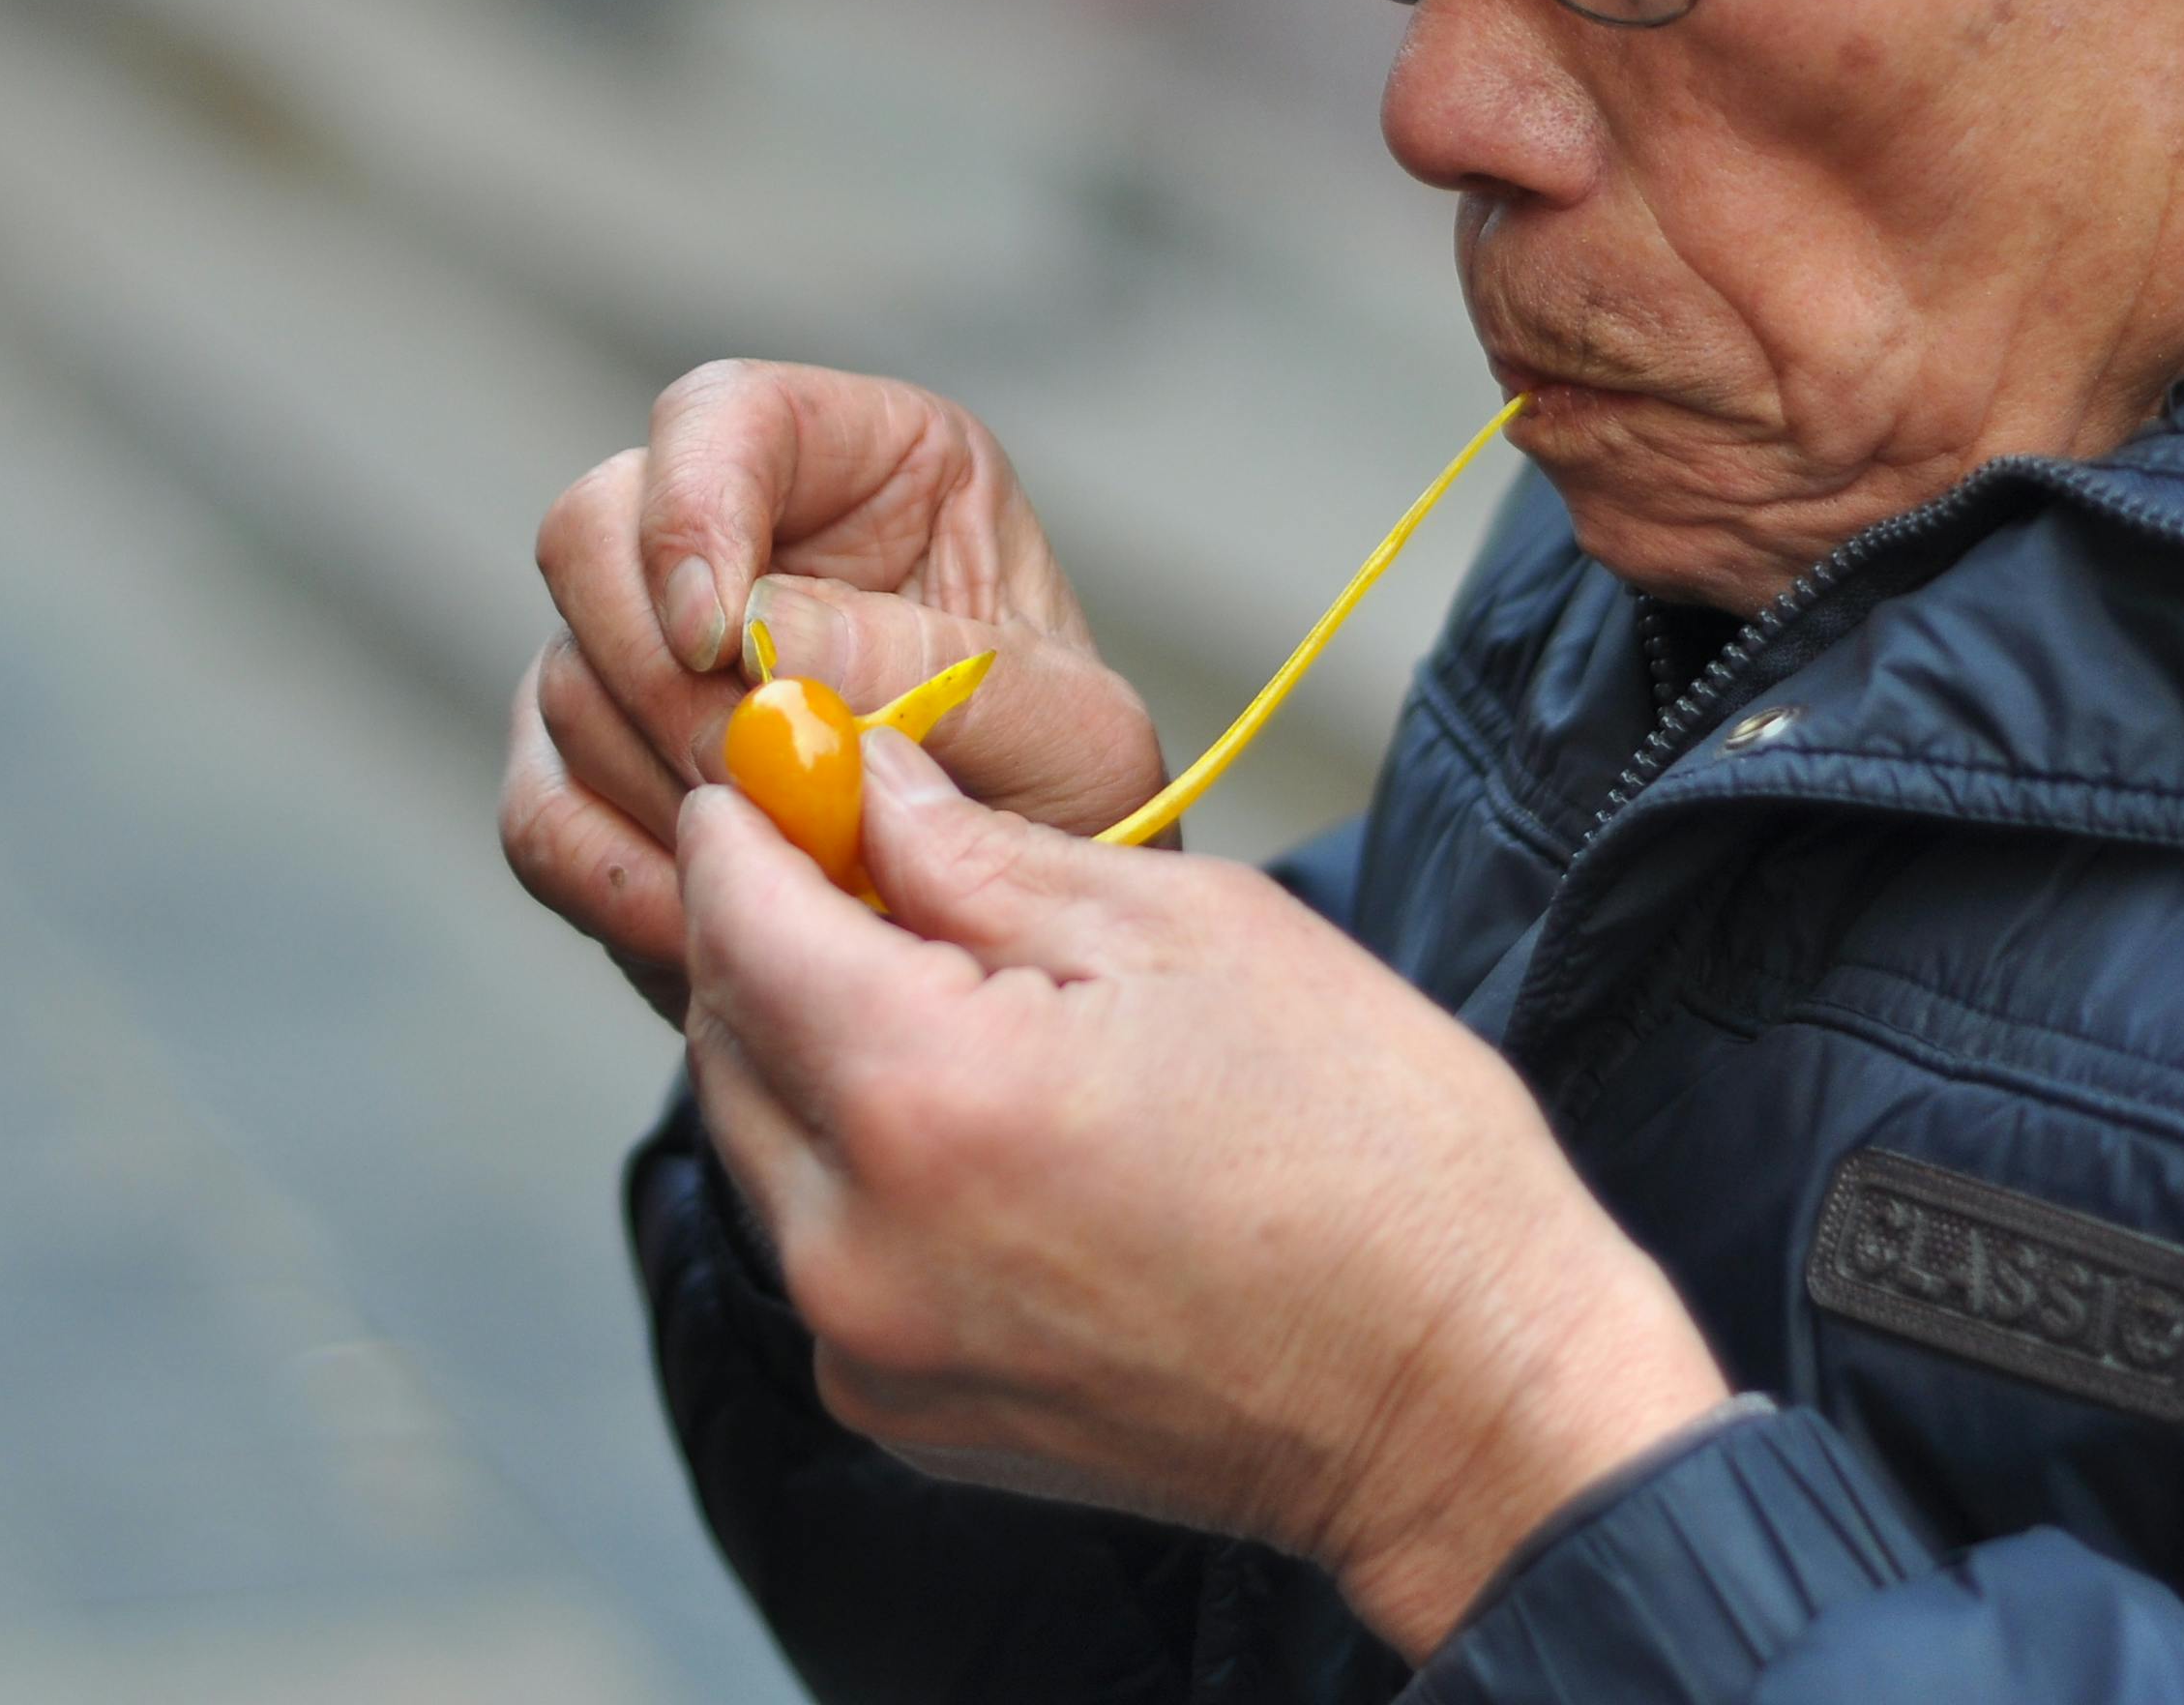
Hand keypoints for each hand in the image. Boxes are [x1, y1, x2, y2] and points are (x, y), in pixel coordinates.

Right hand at [507, 363, 1166, 1015]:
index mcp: (867, 466)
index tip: (717, 641)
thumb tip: (762, 639)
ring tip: (784, 878)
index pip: (720, 417)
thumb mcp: (1070, 735)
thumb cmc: (1072, 807)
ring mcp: (652, 650)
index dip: (689, 510)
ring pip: (564, 681)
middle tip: (754, 788)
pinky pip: (542, 812)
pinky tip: (713, 928)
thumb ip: (937, 672)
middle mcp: (742, 535)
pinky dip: (613, 880)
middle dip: (658, 678)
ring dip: (660, 795)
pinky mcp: (604, 769)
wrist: (1029, 945)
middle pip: (591, 533)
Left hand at [681, 729, 1732, 1658]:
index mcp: (922, 1094)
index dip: (748, 821)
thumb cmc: (1370, 1151)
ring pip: (762, 1143)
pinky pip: (823, 1249)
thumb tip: (867, 780)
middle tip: (868, 860)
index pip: (735, 916)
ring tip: (949, 992)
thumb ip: (982, 852)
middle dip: (772, 930)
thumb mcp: (1185, 929)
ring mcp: (869, 1348)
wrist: (1460, 1400)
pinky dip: (860, 1169)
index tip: (782, 768)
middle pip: (723, 1033)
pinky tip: (985, 1126)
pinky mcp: (902, 1416)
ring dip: (812, 1051)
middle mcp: (855, 1242)